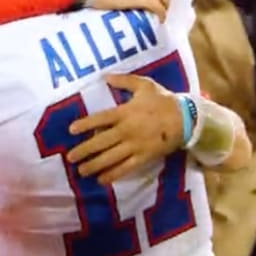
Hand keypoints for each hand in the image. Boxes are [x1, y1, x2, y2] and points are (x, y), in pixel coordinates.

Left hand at [67, 74, 183, 183]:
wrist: (185, 118)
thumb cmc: (163, 100)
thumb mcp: (144, 84)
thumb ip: (124, 80)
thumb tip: (105, 76)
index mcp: (125, 112)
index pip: (100, 119)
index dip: (85, 124)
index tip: (71, 130)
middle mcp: (127, 130)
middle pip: (101, 141)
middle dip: (84, 150)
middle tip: (70, 157)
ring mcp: (135, 145)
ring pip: (111, 158)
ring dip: (94, 165)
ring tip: (81, 171)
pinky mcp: (144, 157)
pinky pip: (126, 168)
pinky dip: (113, 174)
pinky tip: (102, 179)